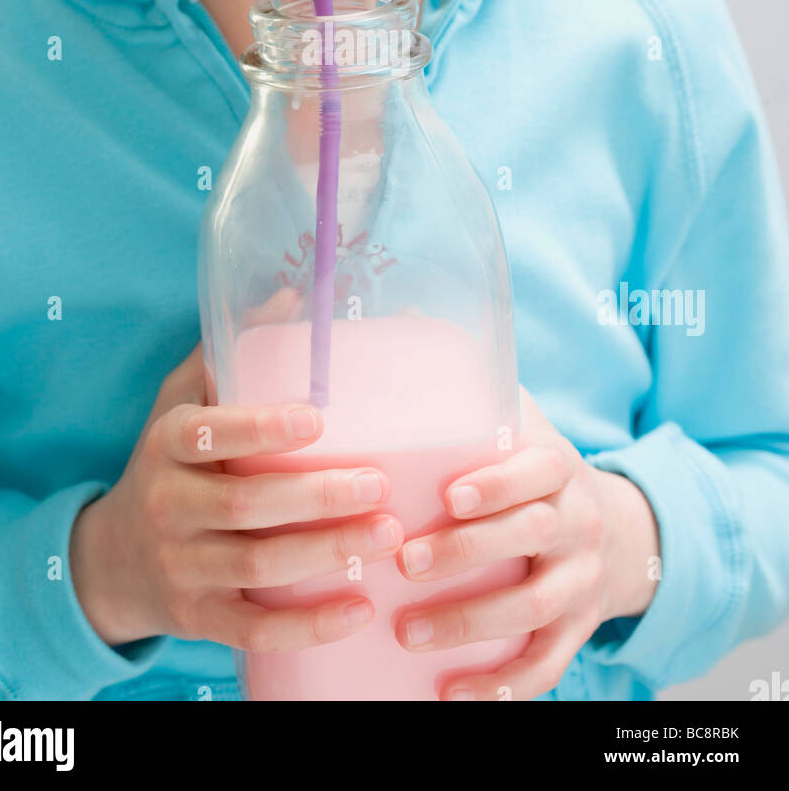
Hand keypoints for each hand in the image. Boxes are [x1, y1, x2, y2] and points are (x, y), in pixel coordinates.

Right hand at [69, 318, 404, 652]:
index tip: (318, 419)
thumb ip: (231, 351)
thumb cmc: (170, 464)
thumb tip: (296, 293)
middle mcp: (168, 505)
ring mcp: (182, 567)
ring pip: (255, 566)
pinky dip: (308, 625)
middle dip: (316, 496)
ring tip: (387, 535)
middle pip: (245, 503)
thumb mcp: (183, 401)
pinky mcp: (198, 619)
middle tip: (379, 483)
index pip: (209, 434)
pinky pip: (255, 628)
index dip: (260, 429)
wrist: (111, 560)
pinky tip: (360, 607)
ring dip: (325, 554)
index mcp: (168, 443)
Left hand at [392, 385, 661, 700]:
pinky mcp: (579, 629)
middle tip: (405, 562)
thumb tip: (408, 328)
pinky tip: (453, 694)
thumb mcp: (523, 424)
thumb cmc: (536, 471)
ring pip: (535, 608)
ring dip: (471, 623)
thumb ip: (474, 388)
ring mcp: (582, 580)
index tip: (450, 495)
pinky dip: (503, 686)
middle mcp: (578, 522)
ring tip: (408, 632)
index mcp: (559, 468)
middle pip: (531, 536)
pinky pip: (547, 664)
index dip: (498, 483)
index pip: (538, 471)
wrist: (617, 531)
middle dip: (467, 552)